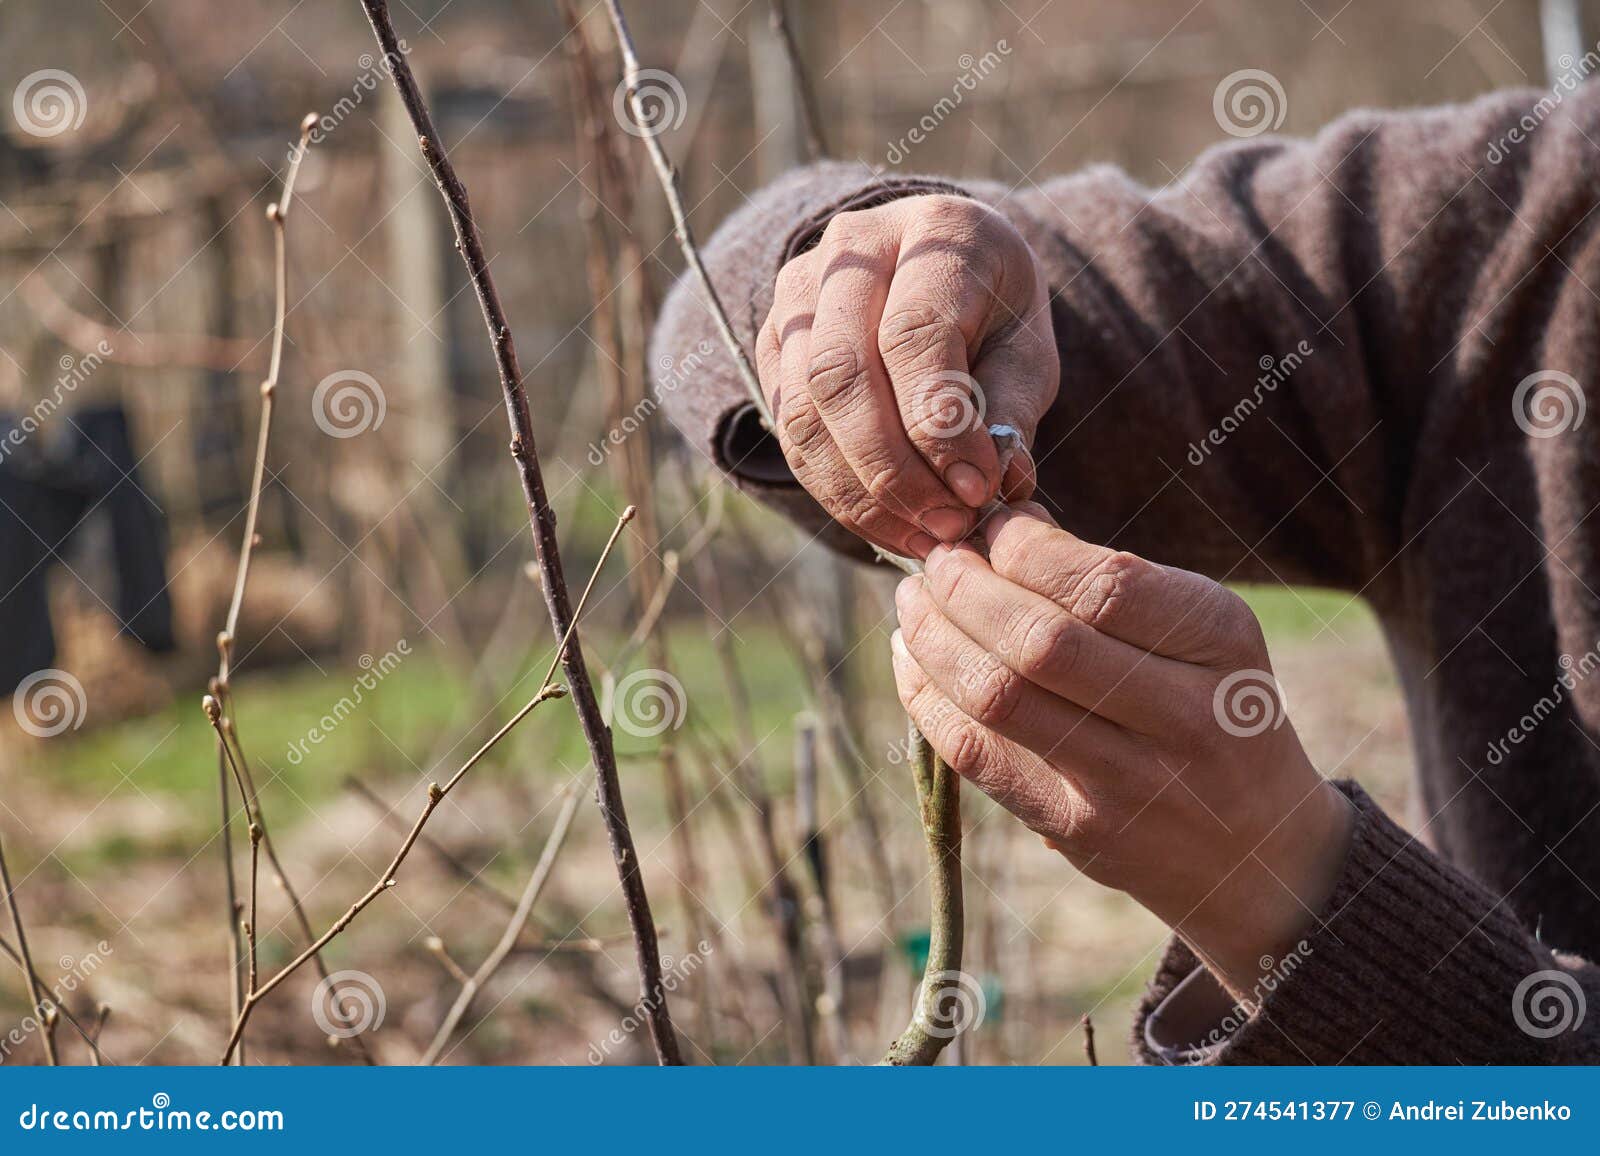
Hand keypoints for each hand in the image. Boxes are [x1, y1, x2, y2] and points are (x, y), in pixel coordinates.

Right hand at [756, 194, 1057, 559]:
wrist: (941, 275)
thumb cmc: (995, 314)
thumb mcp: (1028, 350)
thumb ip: (1013, 410)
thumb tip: (1000, 482)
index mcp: (935, 231)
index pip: (914, 334)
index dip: (939, 425)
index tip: (978, 489)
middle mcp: (854, 248)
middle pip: (841, 373)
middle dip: (891, 468)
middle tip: (945, 524)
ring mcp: (800, 292)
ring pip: (803, 407)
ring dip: (859, 490)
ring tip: (919, 535)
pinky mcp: (773, 340)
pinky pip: (790, 430)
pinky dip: (835, 489)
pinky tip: (886, 524)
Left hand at [890, 503, 1353, 997]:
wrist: (1256, 849)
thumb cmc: (1210, 707)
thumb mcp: (1202, 634)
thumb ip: (1112, 582)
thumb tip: (1000, 527)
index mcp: (1219, 640)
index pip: (1103, 584)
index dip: (1024, 549)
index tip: (990, 528)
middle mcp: (1184, 714)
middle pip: (1041, 643)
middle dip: (965, 589)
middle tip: (936, 560)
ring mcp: (1129, 781)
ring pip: (998, 698)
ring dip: (934, 639)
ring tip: (913, 603)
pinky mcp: (1077, 828)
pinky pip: (978, 755)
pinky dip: (928, 700)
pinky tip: (913, 660)